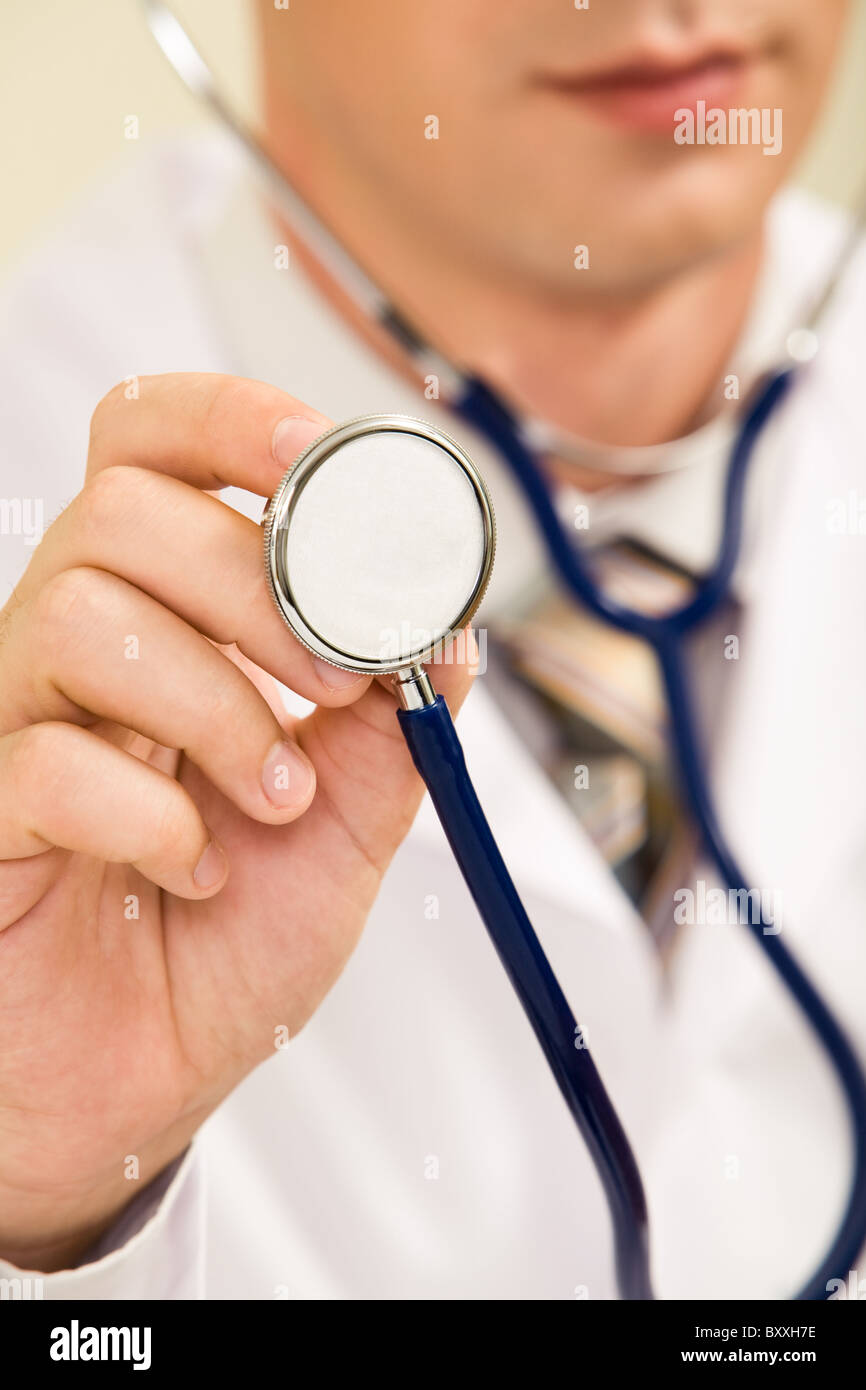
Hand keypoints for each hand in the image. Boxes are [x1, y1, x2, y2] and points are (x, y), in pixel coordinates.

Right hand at [0, 373, 473, 1269]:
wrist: (148, 1074)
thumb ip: (396, 711)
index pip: (153, 447)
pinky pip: (46, 761)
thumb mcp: (353, 814)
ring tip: (275, 796)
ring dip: (216, 705)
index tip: (324, 459)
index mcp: (165, 615)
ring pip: (77, 616)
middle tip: (334, 680)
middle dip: (255, 585)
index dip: (231, 420)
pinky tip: (190, 864)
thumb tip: (446, 616)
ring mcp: (16, 724)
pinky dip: (153, 816)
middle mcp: (76, 648)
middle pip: (119, 511)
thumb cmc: (229, 937)